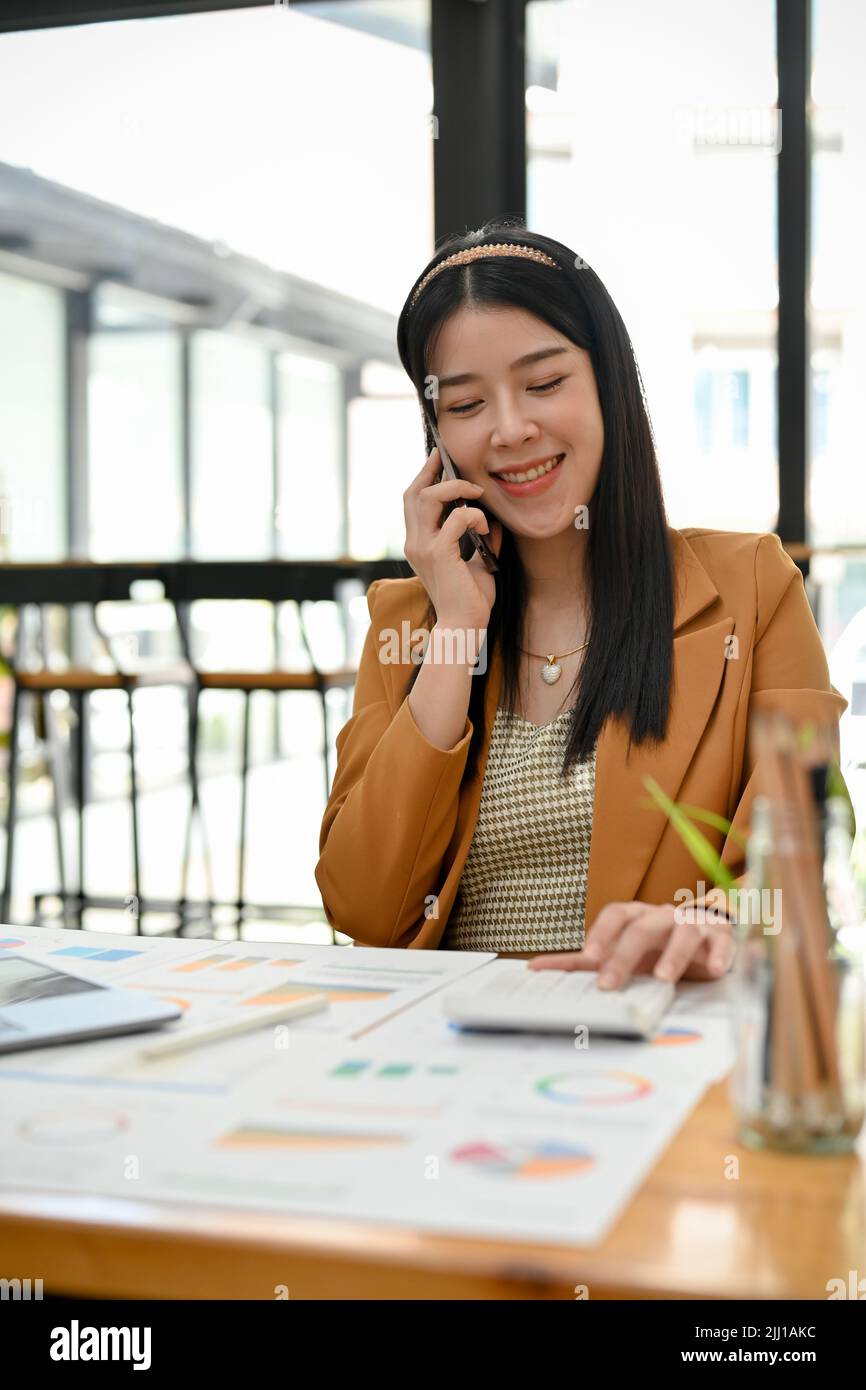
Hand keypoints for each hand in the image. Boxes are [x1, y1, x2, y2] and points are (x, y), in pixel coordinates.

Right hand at [403, 447, 502, 631]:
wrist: (465, 626)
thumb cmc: (470, 600)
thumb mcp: (477, 563)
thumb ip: (480, 541)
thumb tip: (492, 521)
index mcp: (419, 544)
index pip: (413, 502)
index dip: (423, 477)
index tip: (438, 459)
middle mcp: (415, 543)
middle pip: (413, 493)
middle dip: (431, 470)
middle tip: (448, 457)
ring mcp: (423, 547)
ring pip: (428, 497)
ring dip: (454, 488)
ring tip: (475, 493)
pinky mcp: (439, 553)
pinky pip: (457, 519)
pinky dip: (473, 516)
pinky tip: (484, 526)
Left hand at [527, 900, 735, 988]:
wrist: (707, 933)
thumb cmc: (657, 944)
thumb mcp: (620, 951)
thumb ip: (581, 961)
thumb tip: (535, 968)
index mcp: (638, 916)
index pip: (617, 914)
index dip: (602, 931)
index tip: (588, 954)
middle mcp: (663, 915)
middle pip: (643, 928)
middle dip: (625, 954)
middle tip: (610, 983)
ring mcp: (692, 924)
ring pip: (682, 932)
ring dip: (673, 955)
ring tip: (663, 978)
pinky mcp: (719, 937)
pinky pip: (720, 942)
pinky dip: (719, 954)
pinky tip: (716, 970)